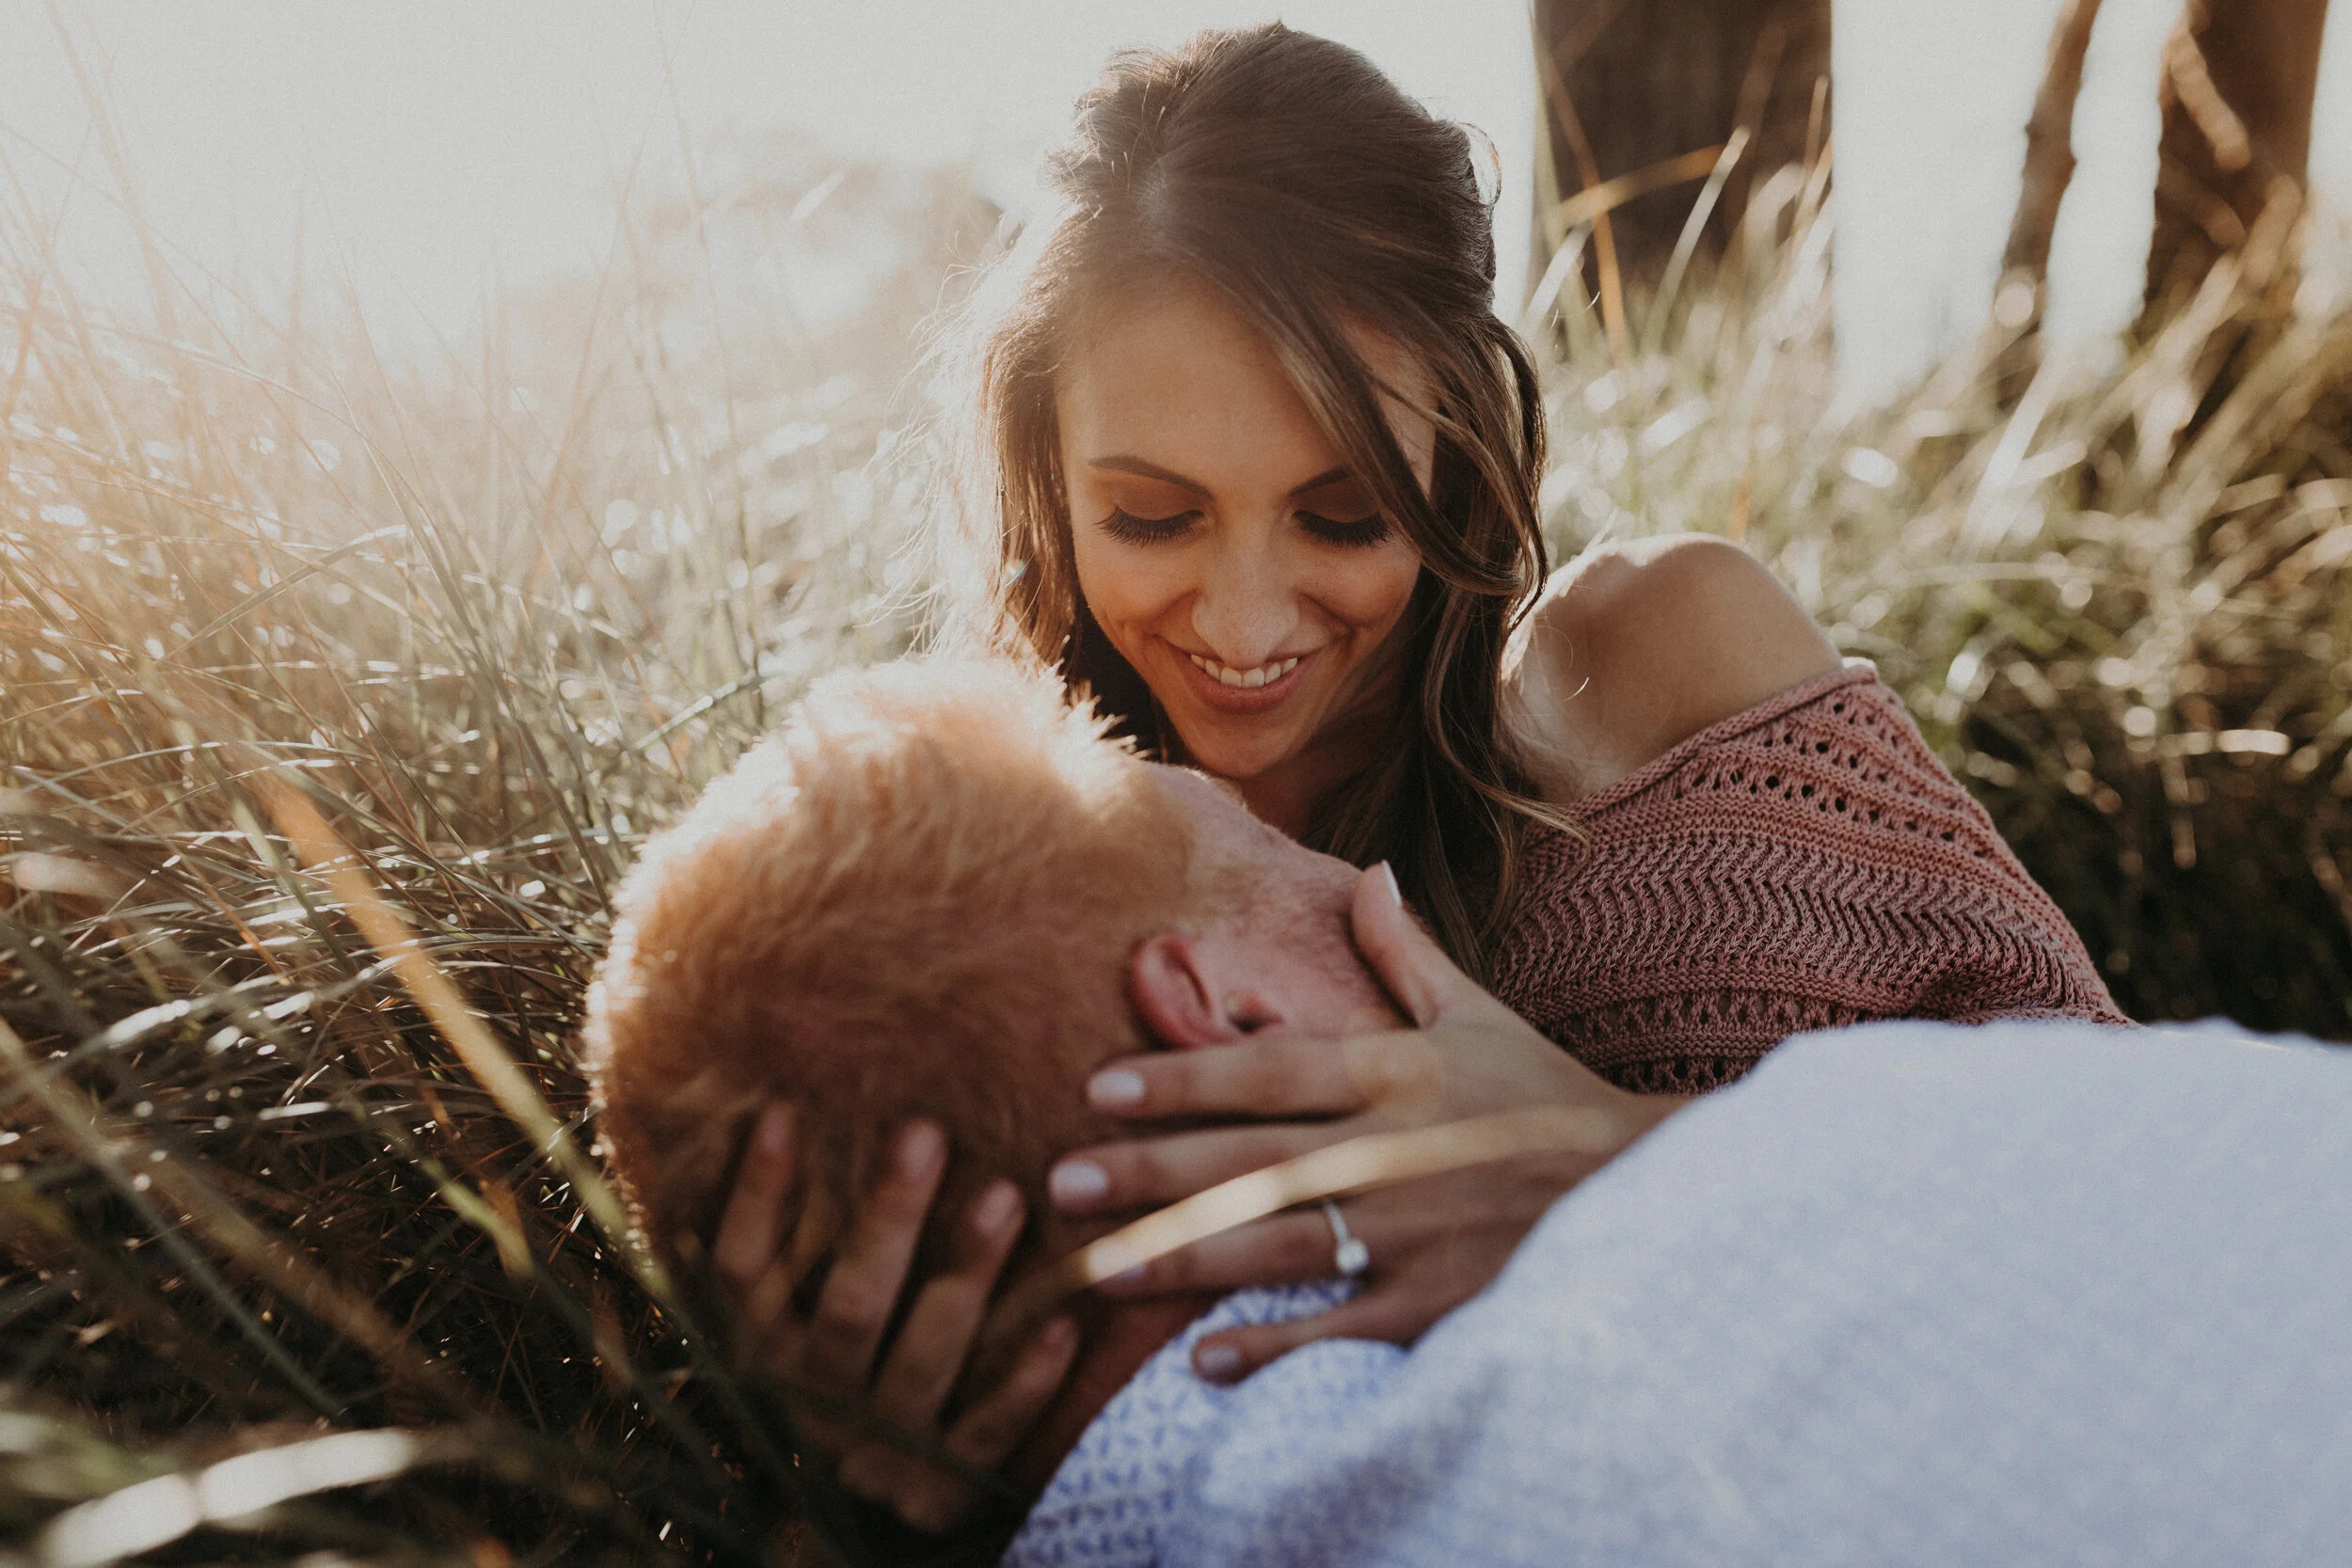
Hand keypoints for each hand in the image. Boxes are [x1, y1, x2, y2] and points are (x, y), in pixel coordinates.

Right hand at [712, 1104, 1078, 1532]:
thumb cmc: (854, 1369)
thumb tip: (790, 1109)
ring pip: (922, 1358)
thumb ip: (804, 1237)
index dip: (759, 1195)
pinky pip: (988, 1431)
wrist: (877, 1516)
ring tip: (1008, 1196)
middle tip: (926, 1132)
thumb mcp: (808, 1312)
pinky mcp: (940, 1491)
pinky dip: (1026, 1379)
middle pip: (850, 1304)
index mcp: (768, 1352)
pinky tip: (1064, 1321)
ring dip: (966, 1275)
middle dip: (891, 1217)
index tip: (783, 1111)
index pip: (746, 1268)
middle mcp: (814, 1400)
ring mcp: (878, 1452)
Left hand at [1048, 863, 1682, 1382]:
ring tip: (1099, 1269)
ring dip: (1185, 1257)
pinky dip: (1275, 1345)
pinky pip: (1341, 1328)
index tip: (1098, 1084)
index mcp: (1398, 1074)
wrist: (1646, 1190)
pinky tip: (1203, 1361)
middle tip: (1059, 1182)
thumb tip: (1366, 871)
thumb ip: (1406, 954)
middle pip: (1252, 1160)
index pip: (1271, 1072)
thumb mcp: (1481, 1018)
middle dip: (1150, 1172)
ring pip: (1280, 1244)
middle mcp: (1395, 1149)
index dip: (1183, 1077)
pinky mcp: (1438, 1302)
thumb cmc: (1546, 1101)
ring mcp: (1414, 1231)